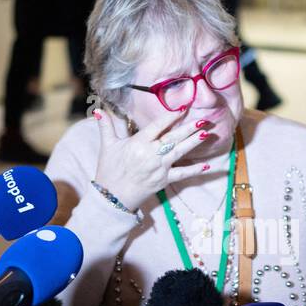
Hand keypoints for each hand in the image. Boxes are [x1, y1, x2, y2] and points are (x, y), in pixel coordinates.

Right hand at [92, 106, 221, 212]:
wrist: (112, 198)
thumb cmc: (109, 170)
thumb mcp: (107, 147)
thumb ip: (106, 127)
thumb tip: (99, 110)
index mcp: (138, 143)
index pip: (157, 126)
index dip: (171, 116)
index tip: (183, 108)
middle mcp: (151, 154)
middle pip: (173, 138)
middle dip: (189, 128)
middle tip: (204, 120)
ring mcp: (159, 168)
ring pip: (180, 152)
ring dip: (194, 143)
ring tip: (207, 134)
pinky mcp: (163, 180)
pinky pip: (182, 174)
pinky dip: (194, 170)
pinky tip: (206, 166)